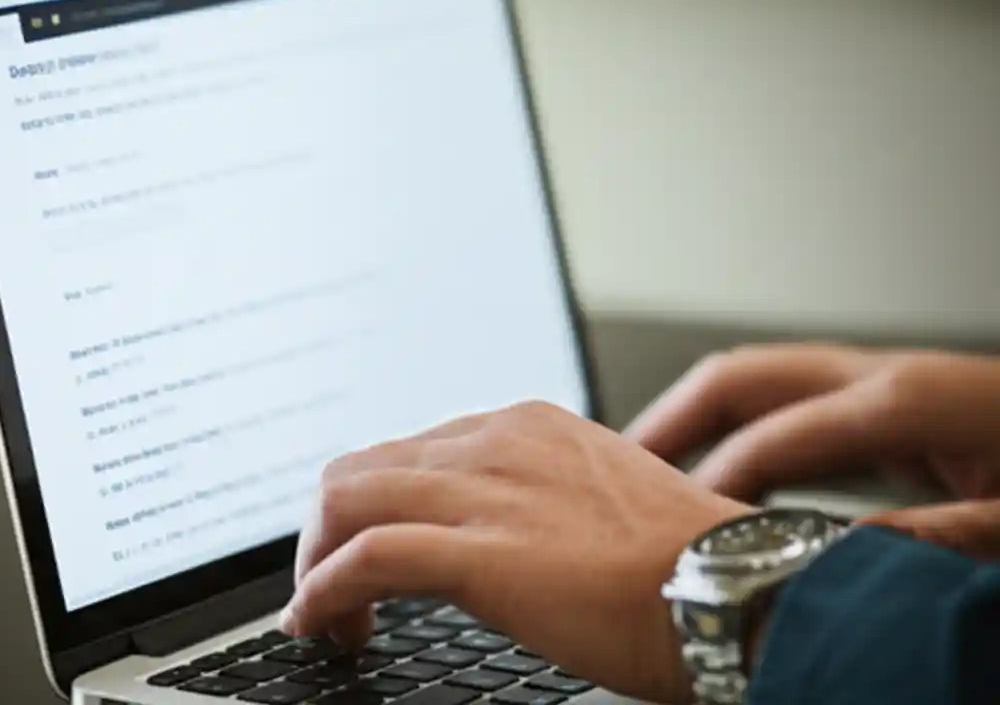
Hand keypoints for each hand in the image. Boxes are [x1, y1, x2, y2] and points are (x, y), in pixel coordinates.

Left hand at [282, 401, 751, 703]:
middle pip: (359, 470)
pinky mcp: (481, 552)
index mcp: (522, 426)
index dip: (368, 510)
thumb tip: (488, 542)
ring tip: (324, 618)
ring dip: (316, 563)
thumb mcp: (592, 504)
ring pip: (346, 502)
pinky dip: (323, 591)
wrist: (737, 590)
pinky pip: (366, 559)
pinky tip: (322, 625)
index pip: (405, 454)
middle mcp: (494, 442)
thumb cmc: (683, 564)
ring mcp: (485, 491)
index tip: (360, 554)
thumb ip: (533, 503)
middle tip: (331, 591)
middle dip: (327, 533)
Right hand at [627, 345, 999, 557]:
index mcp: (909, 398)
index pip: (772, 435)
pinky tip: (724, 480)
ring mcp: (883, 385)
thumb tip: (830, 559)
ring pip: (755, 386)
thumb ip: (930, 536)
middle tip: (614, 472)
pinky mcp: (892, 408)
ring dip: (694, 425)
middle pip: (741, 379)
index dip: (714, 485)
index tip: (680, 534)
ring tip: (646, 475)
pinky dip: (736, 436)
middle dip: (669, 423)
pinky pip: (786, 407)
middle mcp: (884, 377)